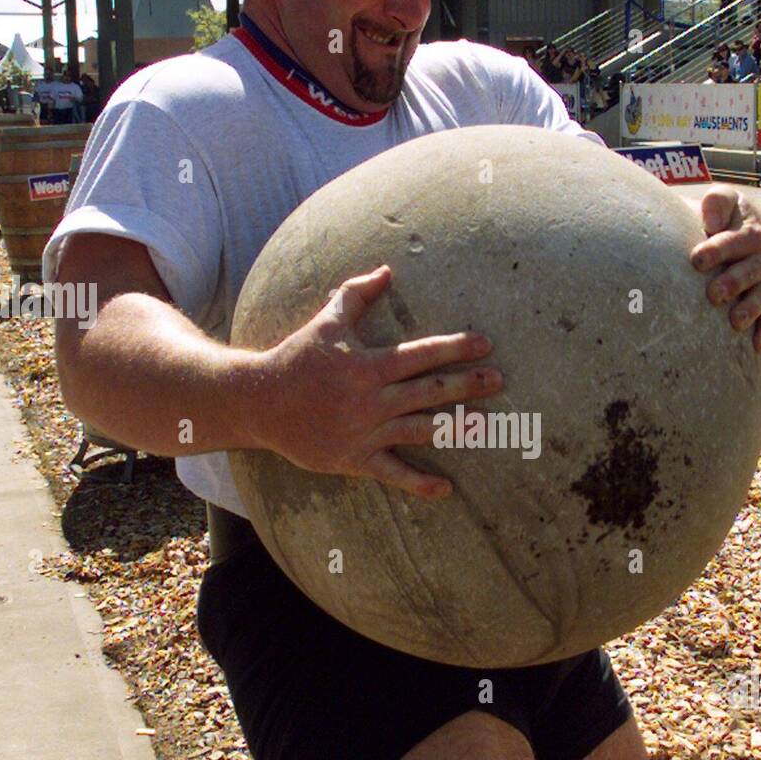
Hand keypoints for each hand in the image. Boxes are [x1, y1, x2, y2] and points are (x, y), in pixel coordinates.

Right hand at [246, 265, 503, 498]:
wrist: (260, 403)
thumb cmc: (297, 358)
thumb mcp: (326, 321)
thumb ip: (357, 294)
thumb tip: (386, 270)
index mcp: (368, 365)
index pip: (422, 353)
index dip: (456, 347)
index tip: (486, 345)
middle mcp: (372, 399)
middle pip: (431, 391)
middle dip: (468, 384)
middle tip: (500, 380)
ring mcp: (365, 431)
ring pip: (420, 430)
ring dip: (456, 428)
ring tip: (486, 426)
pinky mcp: (355, 459)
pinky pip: (393, 473)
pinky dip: (419, 483)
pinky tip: (445, 489)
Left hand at [689, 187, 760, 351]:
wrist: (749, 228)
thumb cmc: (724, 217)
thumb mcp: (723, 200)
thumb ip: (717, 201)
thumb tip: (712, 222)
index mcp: (751, 229)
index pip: (735, 240)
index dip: (717, 250)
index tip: (697, 260)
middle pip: (751, 271)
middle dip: (733, 283)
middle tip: (713, 295)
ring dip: (751, 309)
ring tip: (735, 322)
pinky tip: (756, 345)